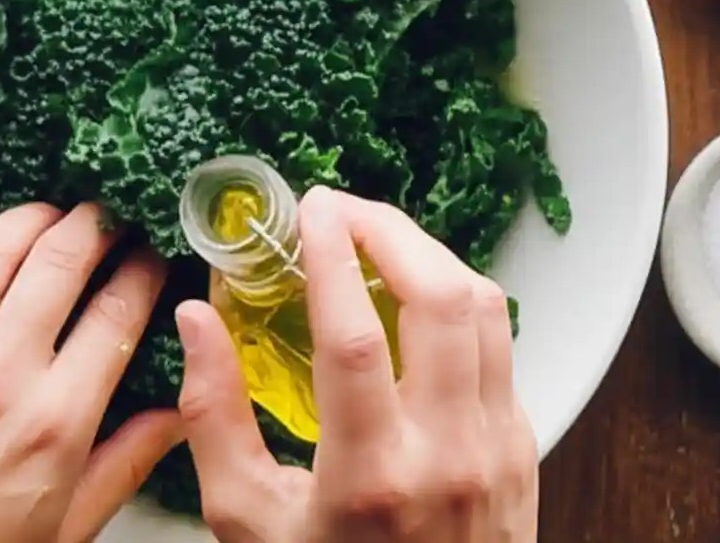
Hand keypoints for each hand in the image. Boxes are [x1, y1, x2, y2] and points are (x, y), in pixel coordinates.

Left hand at [0, 201, 181, 542]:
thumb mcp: (69, 524)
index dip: (145, 269)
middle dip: (97, 224)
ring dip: (33, 217)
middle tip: (112, 215)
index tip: (155, 255)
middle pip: (60, 261)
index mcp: (56, 420)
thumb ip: (128, 461)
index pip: (117, 311)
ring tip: (56, 212)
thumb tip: (180, 414)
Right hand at [174, 188, 539, 541]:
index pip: (358, 336)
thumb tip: (197, 320)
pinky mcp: (522, 443)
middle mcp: (449, 452)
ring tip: (376, 237)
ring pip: (485, 308)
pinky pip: (499, 342)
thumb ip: (214, 417)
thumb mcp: (247, 521)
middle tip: (340, 208)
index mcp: (371, 476)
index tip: (307, 210)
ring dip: (430, 254)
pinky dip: (458, 297)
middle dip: (390, 230)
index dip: (332, 257)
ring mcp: (498, 446)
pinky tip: (415, 292)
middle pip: (442, 299)